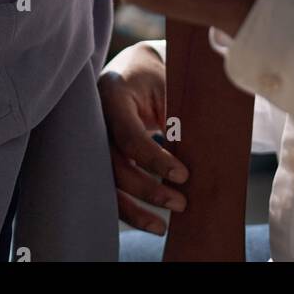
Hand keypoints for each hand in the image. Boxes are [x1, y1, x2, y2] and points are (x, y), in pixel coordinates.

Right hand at [98, 43, 188, 234]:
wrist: (132, 66)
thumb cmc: (155, 74)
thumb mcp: (167, 84)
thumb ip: (177, 114)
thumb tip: (200, 154)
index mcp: (113, 96)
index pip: (130, 136)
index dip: (155, 160)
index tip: (183, 176)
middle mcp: (96, 120)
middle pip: (116, 166)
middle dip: (148, 190)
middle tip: (181, 203)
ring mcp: (93, 140)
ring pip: (107, 184)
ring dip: (134, 209)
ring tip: (163, 228)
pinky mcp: (98, 155)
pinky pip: (109, 186)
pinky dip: (128, 207)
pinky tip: (150, 221)